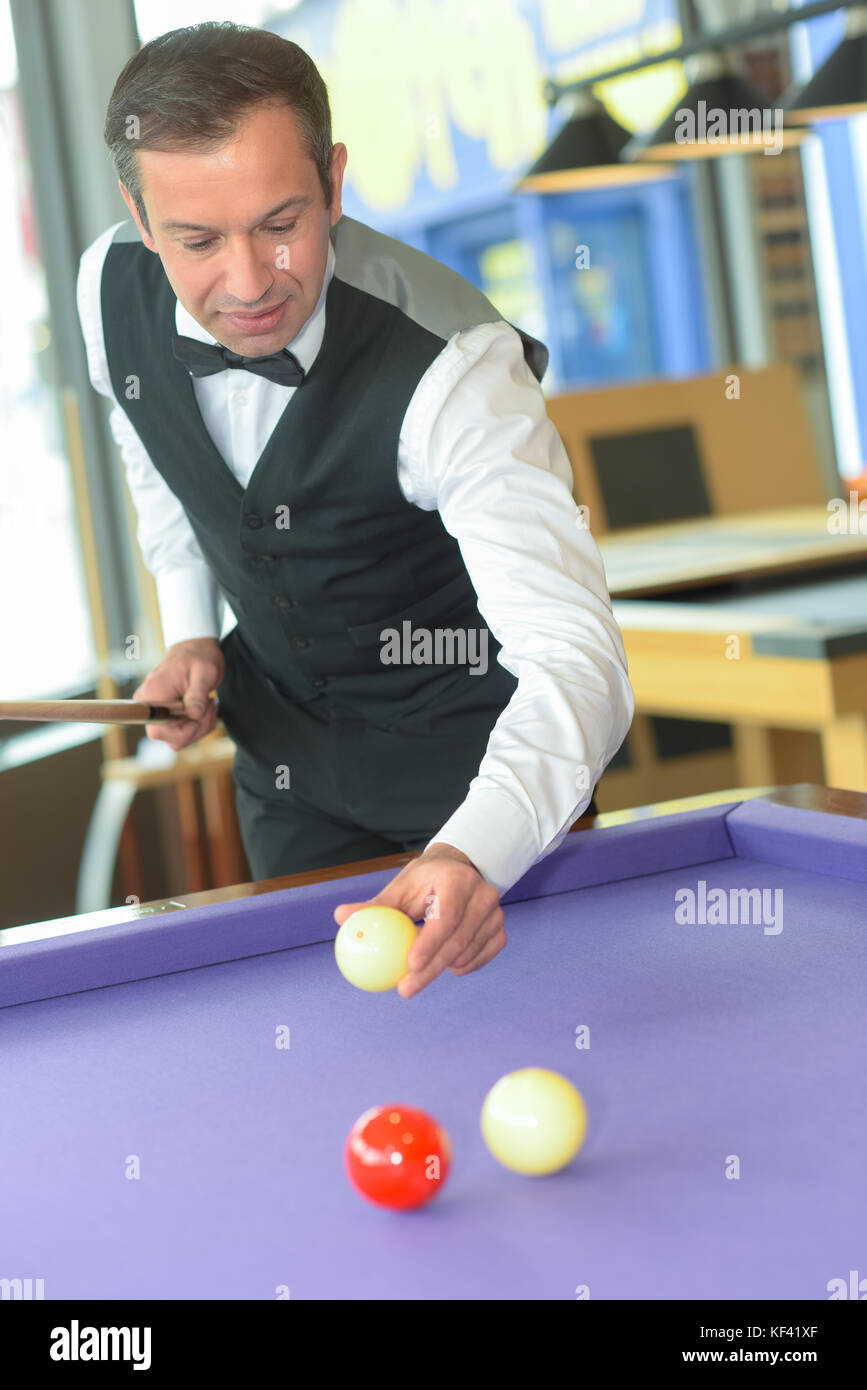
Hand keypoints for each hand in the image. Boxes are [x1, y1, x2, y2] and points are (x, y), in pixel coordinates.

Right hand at [133, 637, 224, 749]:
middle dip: (197, 727)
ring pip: (179, 738)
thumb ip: (197, 695)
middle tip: (209, 706)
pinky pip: (182, 733)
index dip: (182, 731)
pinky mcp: (166, 715)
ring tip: (208, 704)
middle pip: (172, 738)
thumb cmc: (199, 656)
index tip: (197, 715)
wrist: (195, 648)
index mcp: (152, 695)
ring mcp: (157, 712)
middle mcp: (149, 707)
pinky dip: (198, 725)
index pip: (158, 731)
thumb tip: (194, 715)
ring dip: (200, 726)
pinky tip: (204, 708)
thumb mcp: (204, 672)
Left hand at [333, 842, 505, 997]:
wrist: (461, 870)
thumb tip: (341, 917)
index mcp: (457, 880)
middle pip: (458, 940)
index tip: (408, 966)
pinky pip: (480, 958)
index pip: (447, 916)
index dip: (430, 943)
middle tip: (405, 989)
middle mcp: (483, 895)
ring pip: (468, 953)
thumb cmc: (423, 881)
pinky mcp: (500, 930)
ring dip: (442, 968)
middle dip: (431, 970)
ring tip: (418, 972)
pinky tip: (443, 965)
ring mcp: (496, 914)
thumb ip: (375, 906)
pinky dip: (460, 967)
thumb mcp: (400, 888)